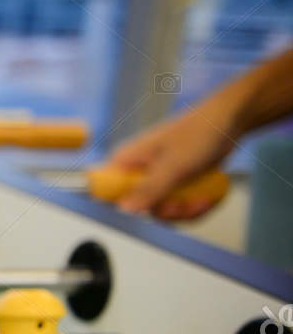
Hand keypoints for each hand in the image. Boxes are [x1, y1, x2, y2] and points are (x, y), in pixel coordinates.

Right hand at [107, 103, 237, 219]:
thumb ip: (148, 189)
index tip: (145, 209)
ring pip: (161, 211)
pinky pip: (177, 206)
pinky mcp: (173, 184)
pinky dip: (195, 206)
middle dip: (168, 212)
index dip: (120, 206)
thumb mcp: (173, 166)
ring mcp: (156, 180)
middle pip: (138, 209)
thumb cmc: (199, 133)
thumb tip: (123, 209)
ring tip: (203, 198)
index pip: (104, 190)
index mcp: (126, 161)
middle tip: (184, 203)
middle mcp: (137, 173)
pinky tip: (207, 196)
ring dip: (186, 210)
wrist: (230, 121)